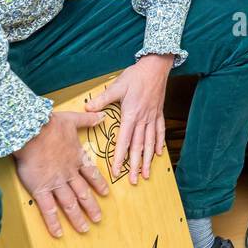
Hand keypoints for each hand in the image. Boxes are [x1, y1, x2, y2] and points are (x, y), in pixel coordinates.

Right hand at [13, 110, 110, 237]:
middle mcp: (68, 174)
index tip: (106, 194)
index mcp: (76, 158)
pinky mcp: (40, 189)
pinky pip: (48, 209)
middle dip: (92, 207)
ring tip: (85, 229)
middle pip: (83, 194)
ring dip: (77, 218)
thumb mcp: (73, 119)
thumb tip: (103, 115)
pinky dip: (54, 223)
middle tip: (99, 219)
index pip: (91, 175)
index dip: (99, 185)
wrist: (31, 132)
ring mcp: (56, 183)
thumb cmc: (50, 124)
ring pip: (69, 204)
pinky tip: (59, 233)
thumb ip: (88, 120)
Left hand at [85, 54, 173, 183]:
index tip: (117, 171)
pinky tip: (158, 153)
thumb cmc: (136, 75)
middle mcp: (143, 119)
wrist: (156, 66)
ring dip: (148, 159)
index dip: (120, 157)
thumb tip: (88, 108)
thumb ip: (103, 99)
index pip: (124, 140)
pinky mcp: (159, 113)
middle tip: (133, 181)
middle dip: (135, 165)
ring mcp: (152, 117)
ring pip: (150, 142)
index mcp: (131, 114)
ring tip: (146, 174)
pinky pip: (159, 131)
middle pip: (138, 146)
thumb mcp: (117, 85)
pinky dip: (159, 143)